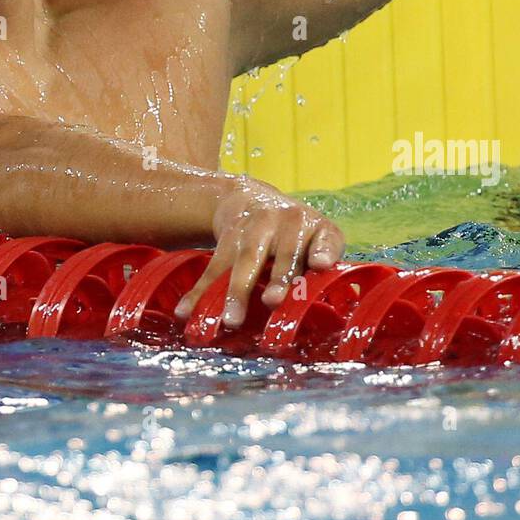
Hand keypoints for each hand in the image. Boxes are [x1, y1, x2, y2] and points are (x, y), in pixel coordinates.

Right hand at [174, 180, 344, 328]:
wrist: (251, 198)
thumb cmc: (296, 234)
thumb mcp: (317, 240)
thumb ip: (325, 266)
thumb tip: (333, 313)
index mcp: (316, 228)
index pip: (325, 240)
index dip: (323, 251)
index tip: (321, 264)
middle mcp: (286, 223)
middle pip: (283, 254)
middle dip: (278, 278)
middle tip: (272, 302)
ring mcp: (254, 229)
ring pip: (244, 262)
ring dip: (235, 292)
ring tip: (229, 321)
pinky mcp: (227, 239)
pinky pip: (213, 268)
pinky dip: (199, 292)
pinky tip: (186, 312)